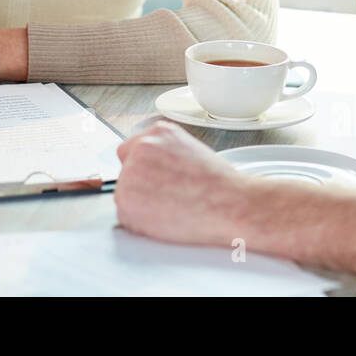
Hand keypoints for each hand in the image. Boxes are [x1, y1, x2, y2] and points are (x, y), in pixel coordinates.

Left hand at [114, 121, 258, 247]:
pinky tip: (165, 219)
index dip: (144, 170)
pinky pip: (126, 216)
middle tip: (165, 199)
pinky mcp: (126, 200)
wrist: (229, 204)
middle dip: (141, 185)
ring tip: (171, 209)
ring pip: (125, 193)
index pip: (133, 150)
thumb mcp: (191, 150)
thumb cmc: (220, 184)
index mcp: (158, 132)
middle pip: (126, 170)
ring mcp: (131, 172)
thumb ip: (166, 153)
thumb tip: (156, 169)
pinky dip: (141, 223)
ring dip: (141, 204)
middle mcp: (142, 146)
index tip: (153, 181)